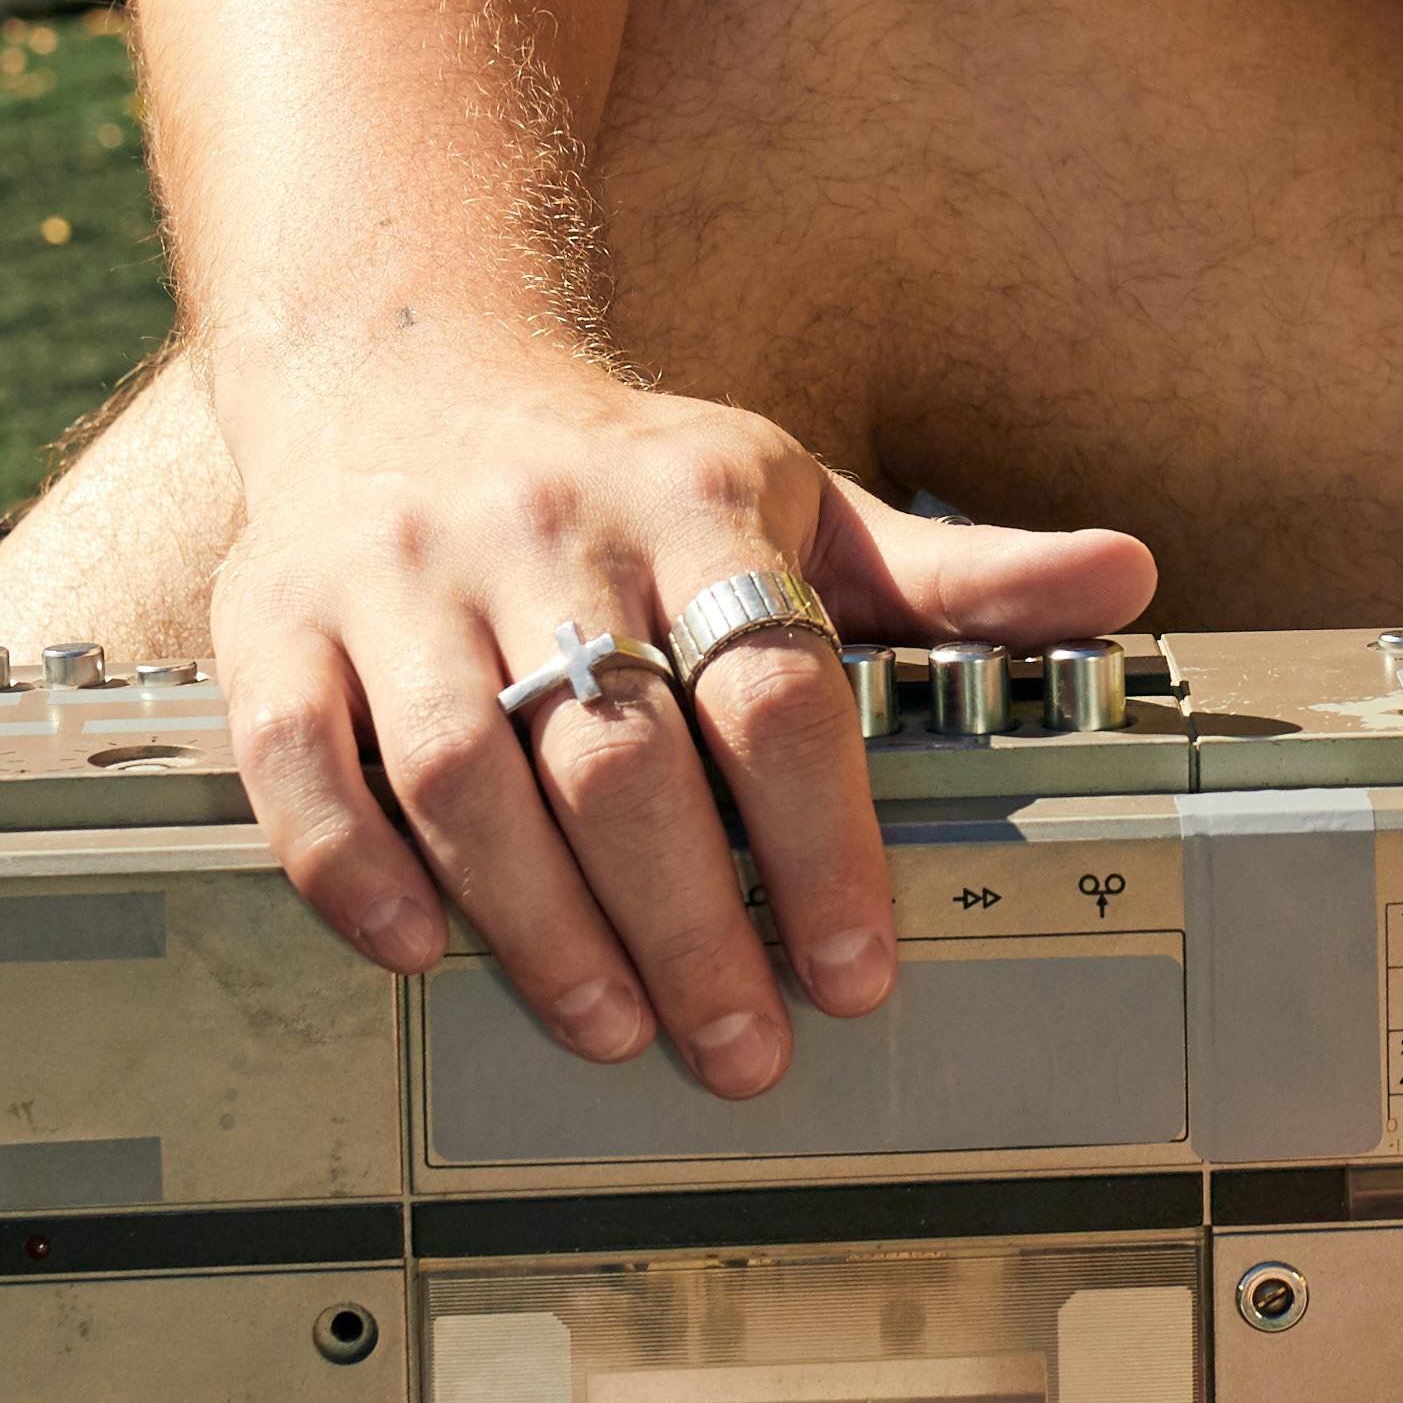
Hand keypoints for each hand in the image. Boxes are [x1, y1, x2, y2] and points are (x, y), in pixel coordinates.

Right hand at [207, 351, 1154, 1087]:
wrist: (408, 356)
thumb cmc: (633, 471)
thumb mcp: (802, 501)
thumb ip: (955, 574)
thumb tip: (1129, 575)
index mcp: (692, 502)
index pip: (773, 688)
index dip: (823, 842)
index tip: (857, 971)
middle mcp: (540, 532)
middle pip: (621, 753)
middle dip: (689, 919)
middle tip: (741, 1045)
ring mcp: (394, 574)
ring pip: (464, 769)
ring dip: (540, 922)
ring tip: (615, 1028)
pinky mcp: (274, 620)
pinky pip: (297, 759)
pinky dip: (353, 867)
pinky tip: (426, 955)